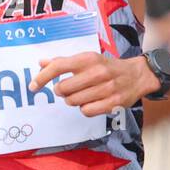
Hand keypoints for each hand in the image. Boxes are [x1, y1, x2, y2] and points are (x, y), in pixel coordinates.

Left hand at [30, 52, 158, 116]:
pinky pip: (86, 111)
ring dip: (73, 100)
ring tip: (83, 94)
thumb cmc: (107, 67)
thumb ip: (63, 62)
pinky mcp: (113, 103)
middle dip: (61, 91)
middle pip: (63, 88)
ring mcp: (106, 89)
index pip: (58, 67)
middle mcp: (97, 72)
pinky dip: (85, 109)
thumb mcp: (87, 59)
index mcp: (89, 58)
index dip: (42, 78)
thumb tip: (41, 63)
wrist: (137, 75)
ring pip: (73, 101)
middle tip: (68, 89)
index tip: (33, 86)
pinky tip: (91, 102)